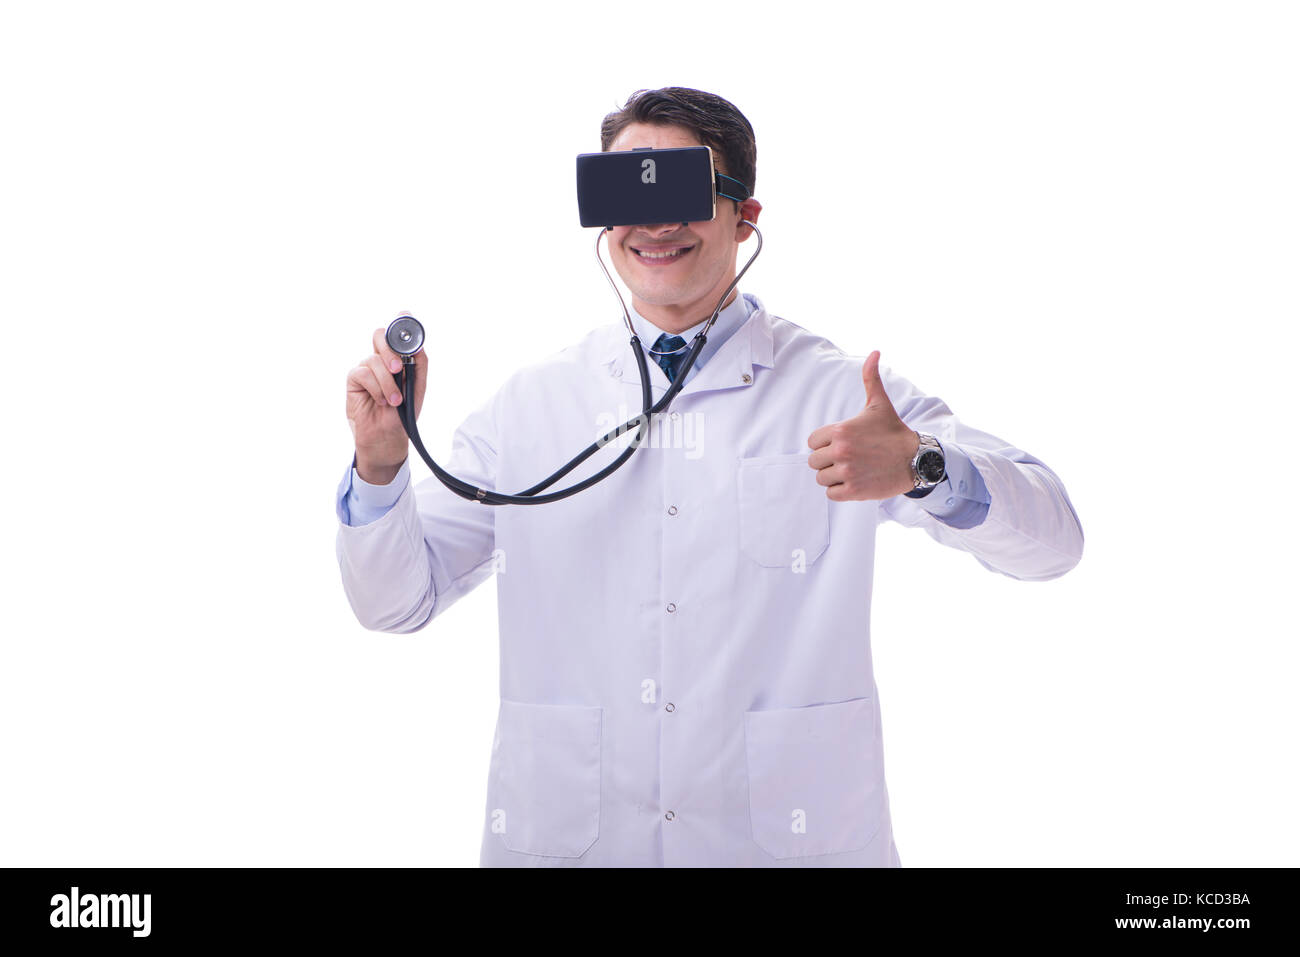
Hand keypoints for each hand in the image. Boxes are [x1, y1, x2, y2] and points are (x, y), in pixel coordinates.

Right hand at [346, 319, 428, 483]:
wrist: (388, 437)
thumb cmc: (403, 414)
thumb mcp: (417, 389)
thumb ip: (418, 365)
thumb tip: (417, 346)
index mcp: (398, 359)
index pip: (396, 335)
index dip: (400, 322)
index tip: (404, 315)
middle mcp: (381, 360)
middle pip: (380, 336)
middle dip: (390, 349)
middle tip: (398, 368)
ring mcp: (366, 368)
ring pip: (374, 360)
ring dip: (387, 383)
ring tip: (394, 401)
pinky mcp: (354, 380)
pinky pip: (363, 372)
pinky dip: (376, 388)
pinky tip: (381, 401)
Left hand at [807, 351, 918, 501]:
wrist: (915, 459)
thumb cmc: (894, 431)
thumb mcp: (879, 404)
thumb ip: (870, 378)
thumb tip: (874, 352)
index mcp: (841, 431)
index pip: (812, 442)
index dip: (825, 444)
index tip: (842, 444)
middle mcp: (841, 451)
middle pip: (814, 462)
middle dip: (828, 461)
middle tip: (848, 459)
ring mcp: (847, 472)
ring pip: (821, 478)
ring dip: (833, 476)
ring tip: (852, 470)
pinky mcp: (854, 490)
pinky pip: (831, 494)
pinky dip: (839, 490)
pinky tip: (854, 482)